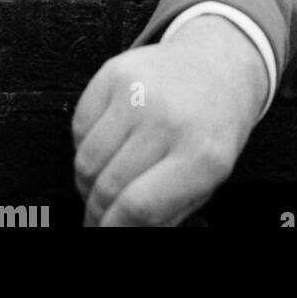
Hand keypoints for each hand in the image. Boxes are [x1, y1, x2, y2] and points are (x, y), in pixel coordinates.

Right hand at [72, 15, 268, 226]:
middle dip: (96, 211)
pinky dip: (84, 145)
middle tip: (98, 217)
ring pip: (86, 161)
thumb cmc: (211, 128)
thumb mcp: (207, 179)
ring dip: (86, 182)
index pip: (137, 206)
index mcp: (202, 153)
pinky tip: (108, 144)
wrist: (218, 64)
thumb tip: (120, 231)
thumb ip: (164, 214)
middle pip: (108, 187)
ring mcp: (140, 91)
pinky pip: (78, 127)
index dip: (112, 229)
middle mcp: (169, 119)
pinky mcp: (116, 71)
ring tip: (103, 181)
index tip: (103, 232)